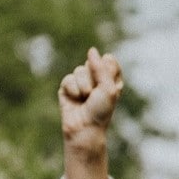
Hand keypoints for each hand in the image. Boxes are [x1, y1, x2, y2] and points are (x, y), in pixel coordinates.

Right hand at [59, 47, 122, 178]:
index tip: (108, 87)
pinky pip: (68, 79)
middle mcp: (96, 78)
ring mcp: (81, 81)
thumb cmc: (101, 110)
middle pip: (92, 63)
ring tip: (85, 98)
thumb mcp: (108, 88)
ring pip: (79, 70)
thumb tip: (91, 50)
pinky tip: (75, 100)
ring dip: (83, 86)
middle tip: (95, 95)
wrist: (84, 128)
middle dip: (93, 79)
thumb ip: (101, 67)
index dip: (107, 72)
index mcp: (111, 77)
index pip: (109, 60)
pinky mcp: (67, 87)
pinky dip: (72, 90)